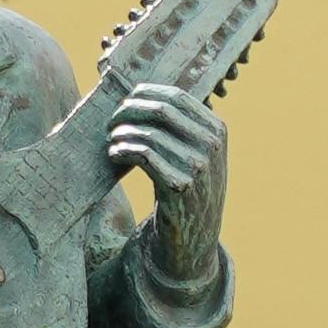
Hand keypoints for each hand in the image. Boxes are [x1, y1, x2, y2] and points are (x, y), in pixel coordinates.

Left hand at [112, 83, 226, 274]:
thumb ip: (180, 125)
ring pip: (149, 133)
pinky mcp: (180, 186)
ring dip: (121, 134)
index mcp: (216, 129)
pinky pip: (143, 155)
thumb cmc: (185, 187)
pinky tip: (114, 154)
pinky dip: (123, 150)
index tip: (124, 103)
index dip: (144, 94)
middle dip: (128, 111)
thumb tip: (138, 91)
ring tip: (111, 141)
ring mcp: (198, 166)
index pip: (176, 96)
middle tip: (111, 122)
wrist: (194, 235)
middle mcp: (211, 145)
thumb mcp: (194, 151)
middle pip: (161, 110)